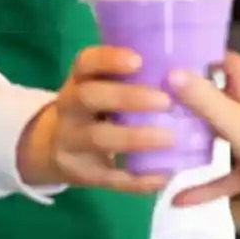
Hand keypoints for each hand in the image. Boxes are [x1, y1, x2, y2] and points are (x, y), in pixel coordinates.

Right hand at [18, 46, 174, 192]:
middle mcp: (69, 107)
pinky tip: (165, 174)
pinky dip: (140, 178)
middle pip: (89, 97)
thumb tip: (183, 73)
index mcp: (78, 80)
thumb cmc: (97, 108)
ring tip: (170, 138)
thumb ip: (133, 78)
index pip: (85, 63)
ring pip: (99, 138)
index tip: (138, 60)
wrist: (56, 148)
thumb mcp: (102, 86)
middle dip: (127, 97)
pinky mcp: (83, 173)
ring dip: (135, 137)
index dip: (108, 60)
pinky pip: (112, 178)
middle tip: (164, 101)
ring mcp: (71, 142)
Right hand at [167, 52, 239, 210]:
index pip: (223, 60)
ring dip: (193, 141)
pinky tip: (178, 199)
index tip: (165, 58)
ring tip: (158, 142)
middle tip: (150, 102)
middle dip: (186, 100)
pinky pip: (224, 174)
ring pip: (217, 136)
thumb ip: (203, 99)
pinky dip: (205, 185)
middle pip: (215, 97)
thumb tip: (171, 71)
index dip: (198, 56)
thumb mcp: (234, 121)